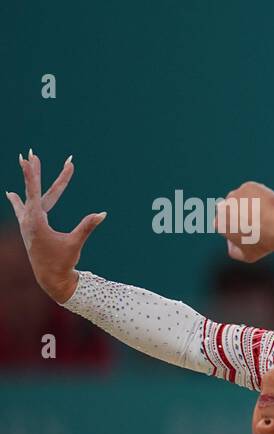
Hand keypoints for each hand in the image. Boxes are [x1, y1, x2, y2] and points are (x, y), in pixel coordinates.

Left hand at [5, 151, 105, 303]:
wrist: (51, 279)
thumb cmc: (63, 261)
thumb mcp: (75, 243)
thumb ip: (87, 226)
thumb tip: (103, 214)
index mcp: (36, 222)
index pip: (35, 192)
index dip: (33, 174)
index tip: (29, 159)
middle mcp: (28, 221)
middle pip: (35, 191)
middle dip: (34, 172)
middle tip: (31, 154)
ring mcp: (27, 225)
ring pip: (30, 199)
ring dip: (28, 182)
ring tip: (21, 167)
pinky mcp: (29, 230)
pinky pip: (22, 210)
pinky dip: (17, 201)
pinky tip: (11, 195)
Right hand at [213, 181, 273, 262]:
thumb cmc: (264, 243)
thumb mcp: (248, 256)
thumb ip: (234, 251)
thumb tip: (231, 244)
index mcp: (219, 223)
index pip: (224, 222)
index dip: (236, 226)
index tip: (248, 229)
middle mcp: (223, 207)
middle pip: (230, 208)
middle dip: (240, 212)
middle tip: (257, 220)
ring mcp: (235, 195)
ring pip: (241, 198)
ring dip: (249, 203)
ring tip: (264, 214)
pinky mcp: (248, 187)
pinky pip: (253, 191)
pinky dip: (259, 196)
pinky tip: (267, 205)